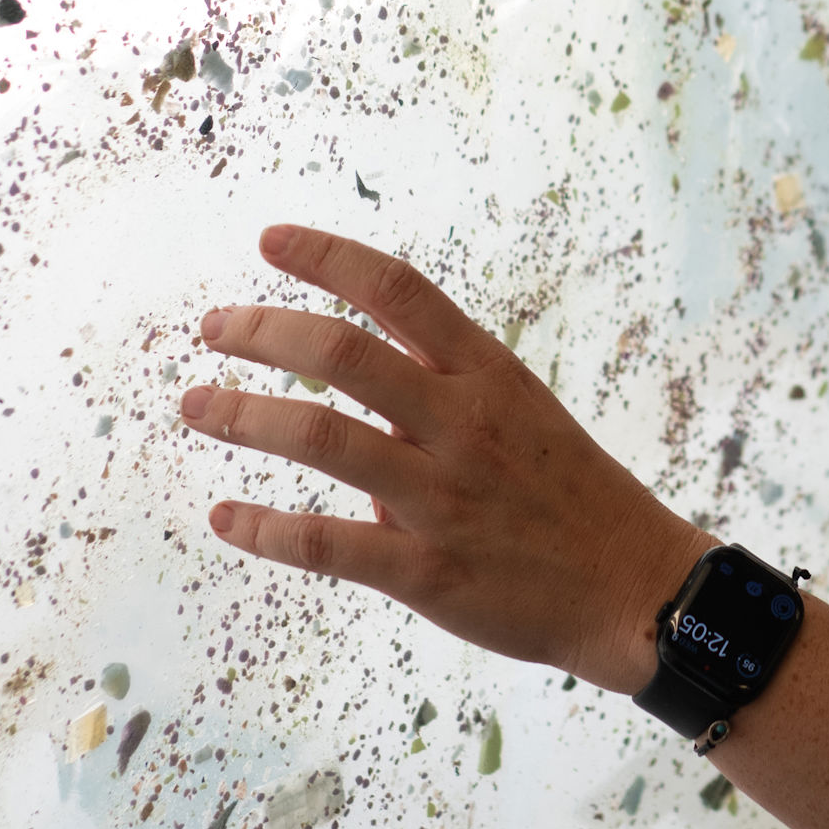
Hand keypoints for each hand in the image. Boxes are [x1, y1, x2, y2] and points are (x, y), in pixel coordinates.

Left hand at [182, 223, 708, 693]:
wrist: (632, 587)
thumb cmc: (571, 496)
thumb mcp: (521, 413)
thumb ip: (439, 396)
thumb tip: (351, 407)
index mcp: (487, 374)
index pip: (397, 289)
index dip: (326, 256)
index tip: (268, 241)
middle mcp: (461, 423)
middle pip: (340, 352)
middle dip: (260, 330)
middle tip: (211, 328)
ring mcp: (442, 496)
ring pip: (320, 437)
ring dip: (242, 414)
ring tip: (196, 404)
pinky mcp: (425, 570)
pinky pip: (324, 544)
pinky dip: (263, 528)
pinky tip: (225, 519)